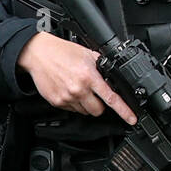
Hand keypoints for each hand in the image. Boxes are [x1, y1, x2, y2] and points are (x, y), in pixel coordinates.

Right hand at [16, 31, 136, 124]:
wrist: (38, 54)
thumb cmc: (61, 52)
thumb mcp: (87, 54)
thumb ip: (101, 67)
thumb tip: (112, 79)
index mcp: (89, 77)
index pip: (111, 98)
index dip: (124, 111)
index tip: (132, 119)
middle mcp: (78, 89)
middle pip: (97, 111)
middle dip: (99, 105)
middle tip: (94, 95)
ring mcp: (67, 97)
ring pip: (84, 111)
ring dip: (85, 104)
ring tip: (77, 89)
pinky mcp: (56, 102)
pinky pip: (71, 109)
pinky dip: (72, 103)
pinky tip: (67, 89)